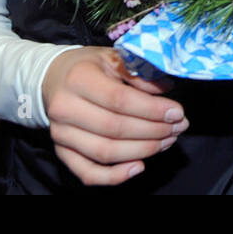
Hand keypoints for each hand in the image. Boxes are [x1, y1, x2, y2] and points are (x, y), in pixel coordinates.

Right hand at [42, 46, 186, 185]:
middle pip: (115, 128)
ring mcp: (61, 134)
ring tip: (168, 141)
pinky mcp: (61, 152)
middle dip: (153, 131)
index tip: (177, 112)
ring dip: (142, 151)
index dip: (152, 109)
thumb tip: (166, 90)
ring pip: (105, 152)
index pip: (120, 100)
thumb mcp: (114, 57)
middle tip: (179, 127)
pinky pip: (88, 173)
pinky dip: (114, 176)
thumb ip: (139, 73)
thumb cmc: (90, 67)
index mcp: (79, 78)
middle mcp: (65, 108)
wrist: (53, 78)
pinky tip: (139, 167)